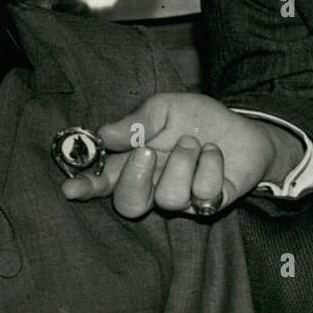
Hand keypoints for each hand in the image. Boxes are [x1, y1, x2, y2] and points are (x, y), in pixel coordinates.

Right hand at [60, 92, 302, 218]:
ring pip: (169, 198)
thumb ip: (137, 122)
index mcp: (136, 163)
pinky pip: (204, 193)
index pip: (105, 181)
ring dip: (182, 162)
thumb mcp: (164, 108)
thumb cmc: (197, 120)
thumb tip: (104, 135)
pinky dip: (211, 165)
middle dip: (134, 179)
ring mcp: (183, 200)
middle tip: (147, 152)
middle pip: (129, 205)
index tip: (70, 189)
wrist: (243, 129)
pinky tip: (215, 153)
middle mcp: (156, 186)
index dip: (86, 187)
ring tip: (193, 142)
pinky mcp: (212, 204)